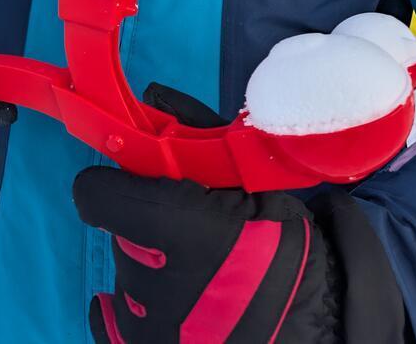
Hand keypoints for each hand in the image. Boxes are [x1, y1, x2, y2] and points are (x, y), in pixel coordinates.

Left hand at [73, 83, 342, 343]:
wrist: (313, 326)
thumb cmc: (284, 246)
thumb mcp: (249, 181)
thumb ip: (198, 137)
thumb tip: (152, 95)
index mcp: (186, 231)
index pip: (102, 198)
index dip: (110, 183)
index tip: (129, 176)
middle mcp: (158, 285)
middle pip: (121, 233)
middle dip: (143, 220)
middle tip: (182, 224)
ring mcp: (153, 330)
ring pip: (123, 276)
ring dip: (143, 264)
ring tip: (188, 269)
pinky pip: (110, 328)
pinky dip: (117, 311)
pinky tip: (125, 302)